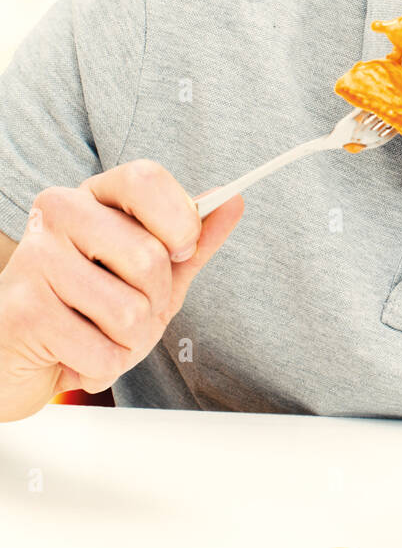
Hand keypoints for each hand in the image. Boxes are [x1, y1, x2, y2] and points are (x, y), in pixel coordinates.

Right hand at [0, 159, 243, 411]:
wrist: (18, 358)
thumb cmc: (88, 310)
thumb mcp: (150, 275)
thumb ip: (191, 241)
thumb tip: (233, 201)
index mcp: (92, 196)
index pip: (146, 178)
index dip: (178, 222)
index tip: (178, 252)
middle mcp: (57, 215)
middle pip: (149, 257)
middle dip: (154, 304)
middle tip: (124, 315)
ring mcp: (35, 260)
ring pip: (130, 312)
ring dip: (128, 344)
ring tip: (96, 336)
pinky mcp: (23, 312)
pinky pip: (103, 353)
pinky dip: (102, 369)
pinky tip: (73, 358)